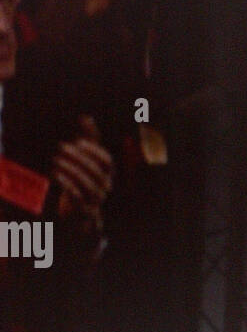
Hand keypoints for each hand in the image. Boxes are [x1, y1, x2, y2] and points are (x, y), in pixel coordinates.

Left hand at [54, 115, 112, 234]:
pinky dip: (66, 184)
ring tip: (55, 159)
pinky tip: (55, 174)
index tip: (78, 141)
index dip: (94, 151)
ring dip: (70, 169)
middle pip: (96, 171)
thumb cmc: (82, 182)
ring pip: (87, 183)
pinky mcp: (85, 210)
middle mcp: (105, 187)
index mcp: (107, 174)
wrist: (80, 215)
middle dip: (78, 158)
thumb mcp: (85, 161)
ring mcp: (96, 199)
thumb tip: (86, 117)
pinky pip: (77, 196)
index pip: (107, 161)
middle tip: (62, 147)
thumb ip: (88, 140)